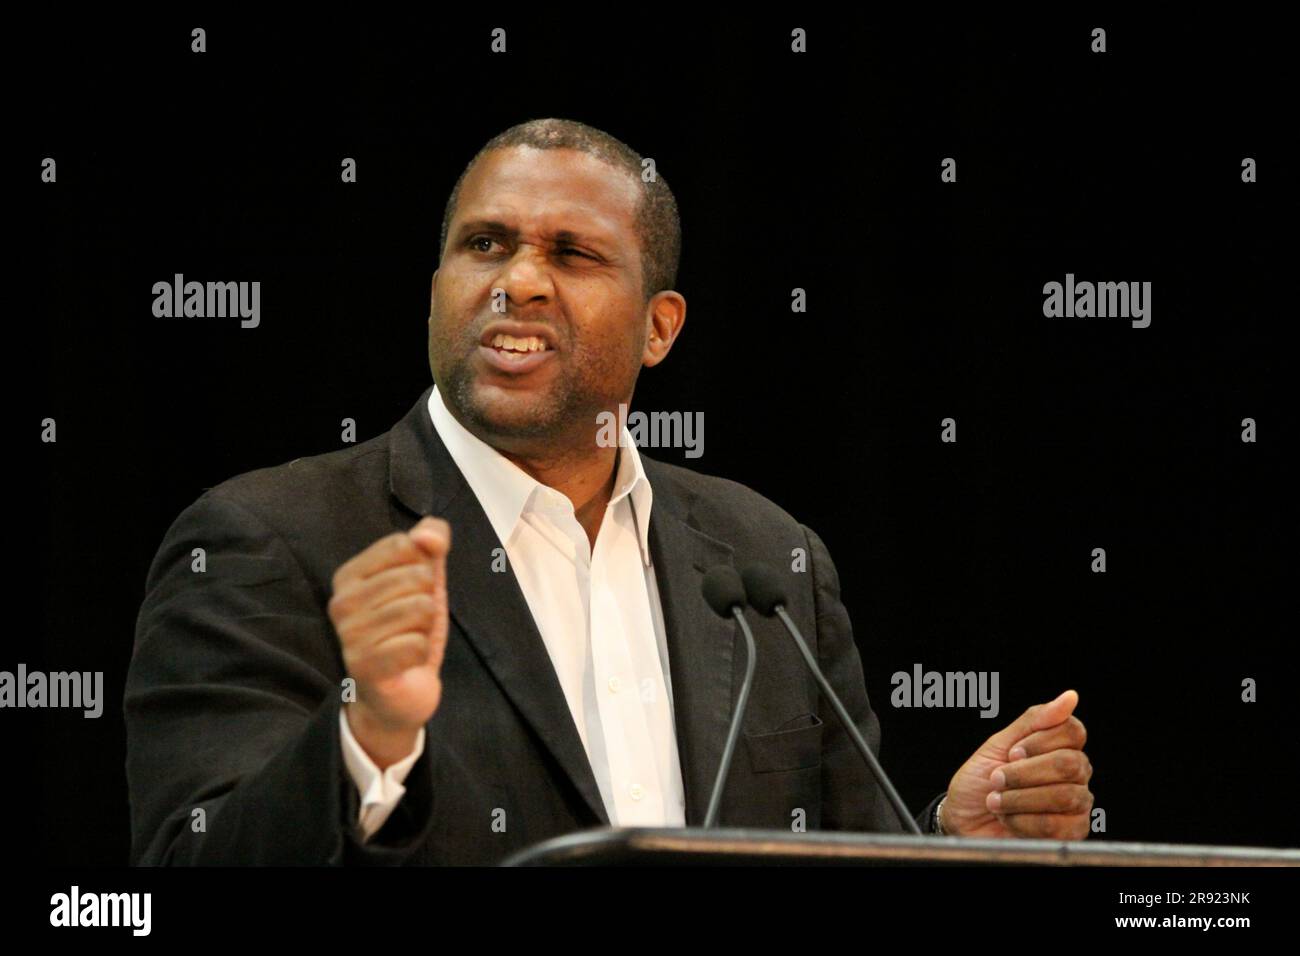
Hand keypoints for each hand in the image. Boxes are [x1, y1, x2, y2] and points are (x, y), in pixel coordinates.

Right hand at [328, 516, 451, 766]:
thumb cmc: (408, 629)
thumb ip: (431, 543)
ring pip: (421, 608)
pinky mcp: (364, 667)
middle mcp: (341, 603)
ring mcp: (349, 636)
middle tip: (413, 623)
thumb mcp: (425, 579)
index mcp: (349, 576)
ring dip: (427, 627)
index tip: (412, 590)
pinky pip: (417, 643)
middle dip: (429, 599)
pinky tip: (407, 660)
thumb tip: (429, 533)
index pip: (403, 544)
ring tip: (410, 639)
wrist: (399, 693)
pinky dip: (422, 652)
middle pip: (416, 576)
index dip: (424, 565)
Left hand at [940, 689, 1092, 839]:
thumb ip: (1033, 721)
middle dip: (1024, 773)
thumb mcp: (997, 744)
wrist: (962, 820)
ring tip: (996, 801)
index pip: (1073, 732)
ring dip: (1020, 798)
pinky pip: (1058, 825)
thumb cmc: (980, 781)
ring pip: (1065, 796)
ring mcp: (1077, 804)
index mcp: (1059, 747)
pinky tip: (1008, 819)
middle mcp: (1075, 773)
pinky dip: (1023, 821)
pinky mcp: (1071, 832)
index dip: (1039, 742)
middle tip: (997, 778)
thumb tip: (1070, 697)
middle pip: (1070, 764)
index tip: (1011, 752)